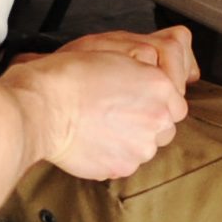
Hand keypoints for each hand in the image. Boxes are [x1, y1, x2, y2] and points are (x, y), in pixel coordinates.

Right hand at [10, 28, 194, 182]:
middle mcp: (157, 118)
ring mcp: (140, 147)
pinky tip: (93, 141)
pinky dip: (112, 156)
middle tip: (117, 114)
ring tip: (101, 127)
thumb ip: (146, 72)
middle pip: (165, 129)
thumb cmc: (71, 76)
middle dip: (146, 124)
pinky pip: (124, 164)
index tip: (138, 103)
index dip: (156, 104)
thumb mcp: (115, 54)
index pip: (177, 105)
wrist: (43, 106)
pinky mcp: (122, 167)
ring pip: (145, 149)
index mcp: (159, 87)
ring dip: (130, 141)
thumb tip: (154, 83)